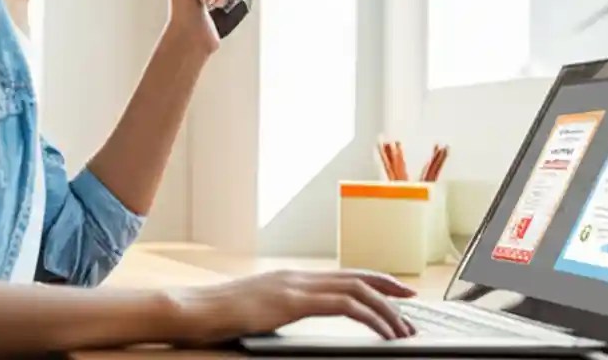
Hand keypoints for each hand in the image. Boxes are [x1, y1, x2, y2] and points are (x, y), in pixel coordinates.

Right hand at [170, 269, 417, 344]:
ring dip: (386, 310)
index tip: (396, 293)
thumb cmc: (218, 317)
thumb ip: (279, 311)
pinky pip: (344, 306)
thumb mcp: (257, 312)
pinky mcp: (293, 302)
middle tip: (413, 305)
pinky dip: (370, 317)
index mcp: (291, 279)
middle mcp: (298, 277)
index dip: (374, 282)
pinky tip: (381, 331)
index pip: (342, 276)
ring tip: (402, 330)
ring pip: (357, 290)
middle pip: (357, 277)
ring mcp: (296, 286)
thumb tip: (289, 318)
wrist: (194, 311)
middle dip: (389, 289)